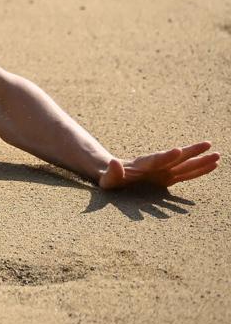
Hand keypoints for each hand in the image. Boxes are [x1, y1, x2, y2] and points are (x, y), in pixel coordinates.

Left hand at [98, 141, 218, 189]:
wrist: (112, 173)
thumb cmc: (108, 178)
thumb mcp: (106, 178)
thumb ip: (111, 172)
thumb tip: (114, 162)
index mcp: (140, 165)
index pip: (155, 160)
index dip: (166, 156)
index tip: (177, 150)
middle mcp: (155, 165)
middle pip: (175, 158)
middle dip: (190, 152)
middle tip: (207, 145)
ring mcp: (162, 170)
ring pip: (184, 164)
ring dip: (200, 160)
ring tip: (217, 155)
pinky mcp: (167, 177)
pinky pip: (186, 174)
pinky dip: (199, 170)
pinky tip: (213, 165)